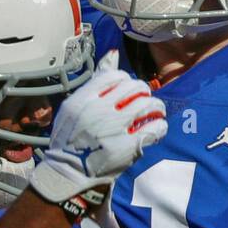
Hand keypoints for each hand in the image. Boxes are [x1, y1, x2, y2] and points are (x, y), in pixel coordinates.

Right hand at [30, 50, 166, 204]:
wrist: (68, 174)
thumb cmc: (69, 139)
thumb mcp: (73, 108)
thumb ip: (94, 82)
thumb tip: (113, 54)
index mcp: (84, 99)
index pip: (116, 76)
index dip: (126, 81)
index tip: (126, 92)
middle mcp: (100, 110)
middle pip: (135, 88)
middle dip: (143, 93)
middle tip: (142, 102)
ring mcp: (116, 128)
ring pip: (149, 104)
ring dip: (156, 108)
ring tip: (154, 113)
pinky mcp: (130, 146)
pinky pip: (155, 127)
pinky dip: (159, 126)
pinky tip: (155, 129)